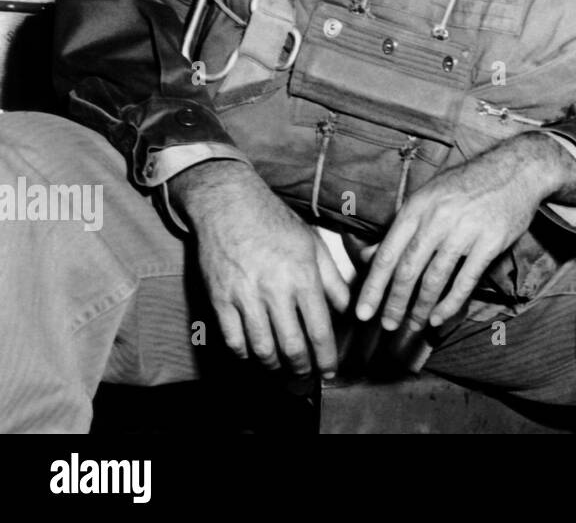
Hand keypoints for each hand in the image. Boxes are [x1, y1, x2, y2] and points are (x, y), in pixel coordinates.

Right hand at [171, 159, 349, 376]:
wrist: (228, 205)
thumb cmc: (275, 221)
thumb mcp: (314, 244)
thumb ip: (333, 279)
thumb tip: (347, 309)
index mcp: (302, 275)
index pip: (320, 329)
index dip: (327, 357)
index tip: (329, 372)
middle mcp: (275, 289)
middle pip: (292, 346)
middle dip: (302, 369)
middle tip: (307, 377)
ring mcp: (245, 296)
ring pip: (262, 349)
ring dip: (275, 366)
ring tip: (283, 369)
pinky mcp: (220, 299)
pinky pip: (233, 340)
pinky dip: (245, 354)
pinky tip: (254, 355)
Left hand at [354, 132, 575, 332]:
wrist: (516, 169)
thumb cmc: (468, 184)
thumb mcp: (429, 196)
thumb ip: (401, 228)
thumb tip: (370, 256)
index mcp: (418, 206)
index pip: (388, 253)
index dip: (373, 286)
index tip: (362, 312)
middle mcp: (438, 217)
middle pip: (408, 269)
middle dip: (394, 303)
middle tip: (387, 325)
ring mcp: (466, 229)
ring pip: (435, 278)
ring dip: (421, 307)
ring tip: (414, 324)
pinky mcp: (491, 241)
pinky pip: (466, 280)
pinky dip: (451, 302)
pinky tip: (440, 316)